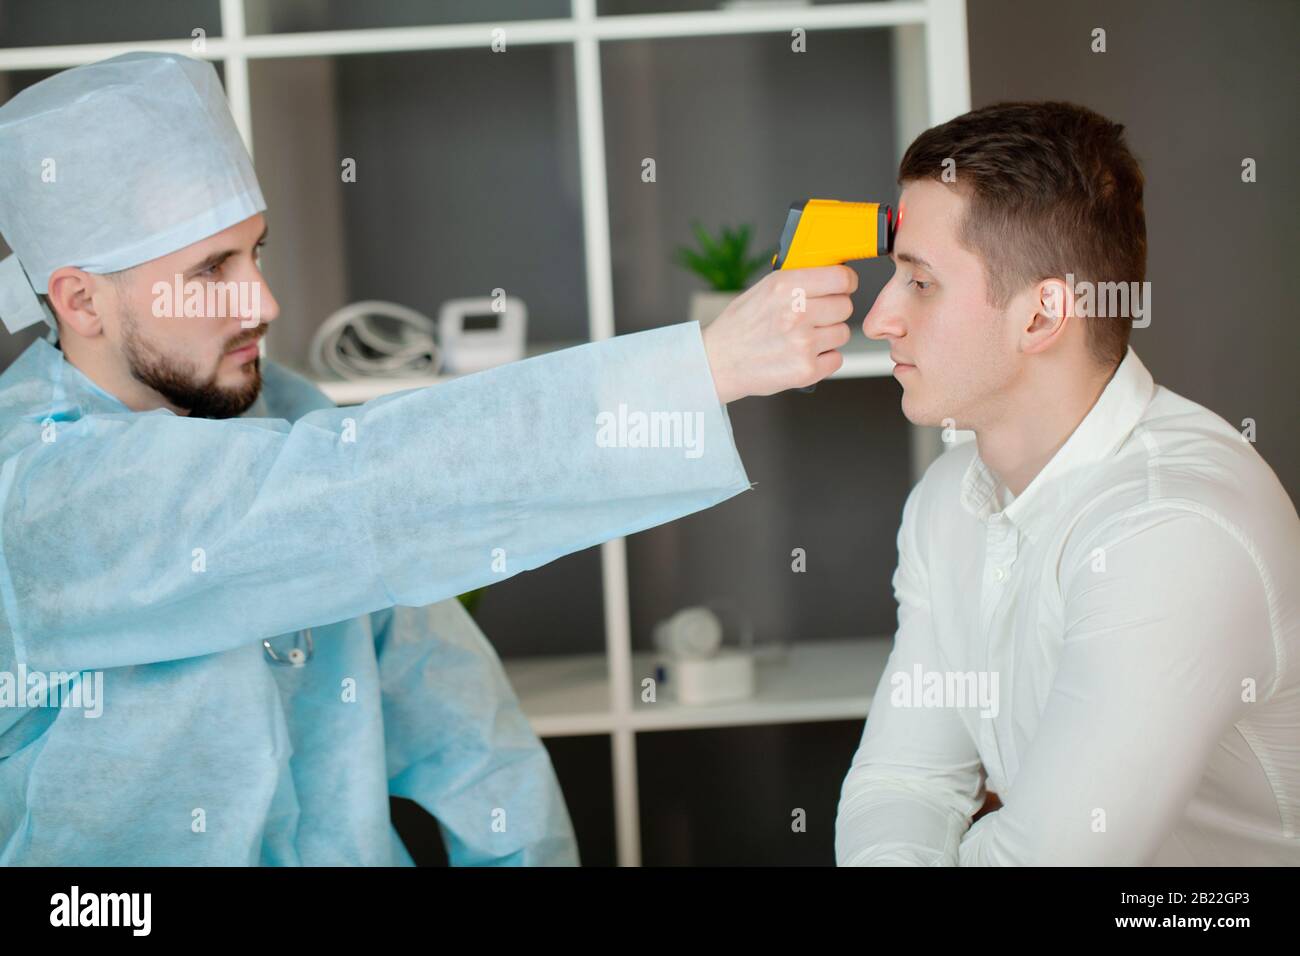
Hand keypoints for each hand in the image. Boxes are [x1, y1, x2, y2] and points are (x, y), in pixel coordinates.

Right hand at [701, 265, 856, 403]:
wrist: (718, 362)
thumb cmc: (740, 327)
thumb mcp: (764, 289)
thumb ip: (799, 279)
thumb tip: (832, 271)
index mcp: (786, 287)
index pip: (841, 278)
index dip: (845, 282)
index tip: (842, 287)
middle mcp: (796, 313)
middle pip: (845, 306)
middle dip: (833, 311)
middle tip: (812, 317)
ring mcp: (803, 343)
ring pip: (842, 333)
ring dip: (828, 336)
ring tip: (802, 338)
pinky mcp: (807, 370)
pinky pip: (836, 358)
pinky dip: (823, 359)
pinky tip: (802, 355)